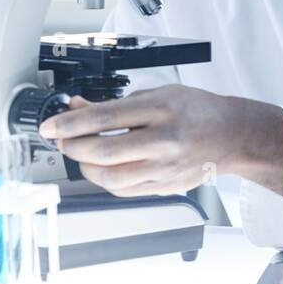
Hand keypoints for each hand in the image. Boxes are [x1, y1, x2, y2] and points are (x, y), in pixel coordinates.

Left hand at [40, 84, 282, 197]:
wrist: (232, 136)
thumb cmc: (198, 110)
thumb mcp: (157, 93)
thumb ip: (117, 103)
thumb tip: (78, 107)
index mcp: (162, 109)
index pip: (105, 118)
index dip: (70, 123)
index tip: (50, 126)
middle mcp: (164, 141)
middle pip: (104, 152)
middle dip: (73, 148)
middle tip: (63, 140)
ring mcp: (165, 168)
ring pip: (111, 178)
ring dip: (86, 167)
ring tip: (82, 154)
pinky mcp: (165, 187)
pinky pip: (124, 190)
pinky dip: (105, 179)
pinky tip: (103, 167)